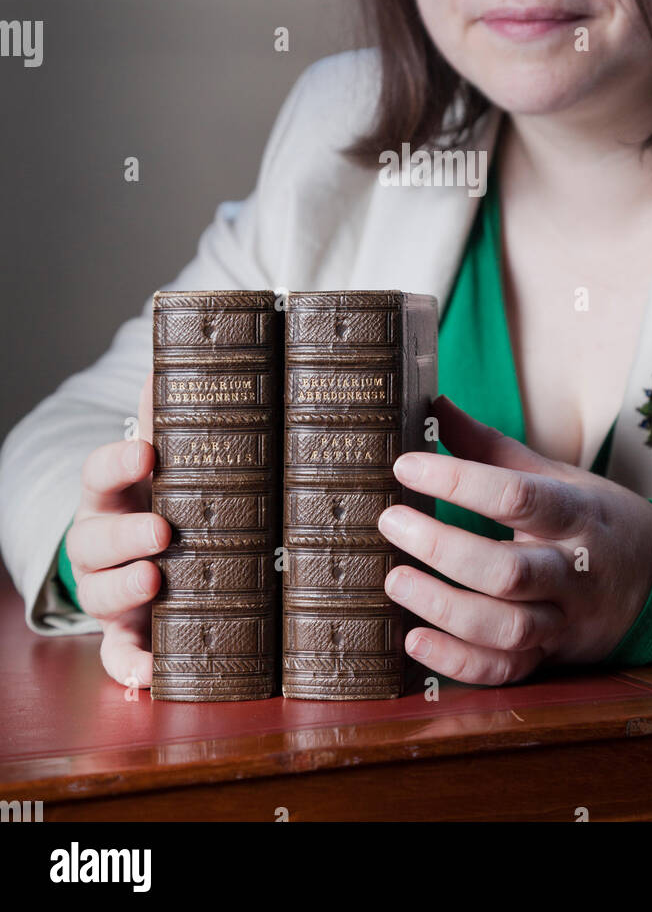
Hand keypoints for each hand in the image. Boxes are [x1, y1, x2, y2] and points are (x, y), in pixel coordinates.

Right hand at [65, 372, 169, 688]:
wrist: (144, 555)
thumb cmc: (160, 497)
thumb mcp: (164, 459)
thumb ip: (165, 416)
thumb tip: (172, 362)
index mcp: (109, 494)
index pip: (98, 472)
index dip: (118, 462)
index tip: (146, 450)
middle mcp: (99, 544)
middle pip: (94, 539)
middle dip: (125, 534)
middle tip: (161, 529)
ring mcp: (106, 591)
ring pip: (99, 594)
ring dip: (125, 589)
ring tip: (155, 583)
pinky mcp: (122, 634)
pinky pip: (116, 657)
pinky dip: (129, 667)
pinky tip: (152, 674)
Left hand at [377, 394, 651, 684]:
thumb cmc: (595, 518)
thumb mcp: (557, 475)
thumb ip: (492, 447)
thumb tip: (436, 404)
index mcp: (577, 513)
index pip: (517, 496)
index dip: (457, 480)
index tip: (405, 465)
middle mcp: (574, 572)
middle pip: (507, 571)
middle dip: (442, 549)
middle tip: (391, 522)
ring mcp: (564, 622)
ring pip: (505, 628)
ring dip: (443, 608)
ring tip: (394, 581)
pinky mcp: (551, 658)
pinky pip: (504, 671)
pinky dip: (457, 662)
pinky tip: (414, 640)